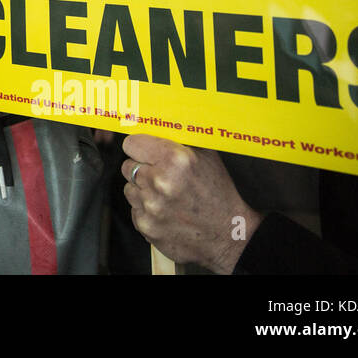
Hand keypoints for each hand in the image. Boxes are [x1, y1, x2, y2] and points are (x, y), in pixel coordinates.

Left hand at [121, 134, 262, 274]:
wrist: (229, 235)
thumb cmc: (219, 194)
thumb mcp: (206, 156)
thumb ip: (178, 138)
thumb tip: (154, 122)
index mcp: (175, 160)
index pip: (131, 143)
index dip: (140, 148)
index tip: (145, 152)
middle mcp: (160, 182)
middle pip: (128, 166)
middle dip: (143, 169)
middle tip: (162, 176)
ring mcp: (151, 207)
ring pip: (129, 189)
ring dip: (143, 191)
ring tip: (167, 196)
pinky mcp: (146, 226)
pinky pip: (134, 210)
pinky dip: (146, 210)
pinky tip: (166, 211)